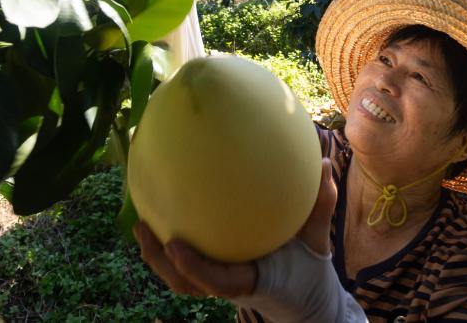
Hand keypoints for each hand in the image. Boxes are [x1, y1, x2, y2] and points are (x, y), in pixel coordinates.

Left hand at [134, 158, 336, 297]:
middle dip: (160, 262)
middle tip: (142, 227)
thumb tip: (327, 163)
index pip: (219, 282)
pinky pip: (186, 267)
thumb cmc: (309, 268)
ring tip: (139, 224)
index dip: (195, 268)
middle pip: (186, 285)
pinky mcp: (213, 278)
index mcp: (253, 280)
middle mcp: (229, 286)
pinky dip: (168, 250)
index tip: (175, 245)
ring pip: (180, 281)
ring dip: (155, 256)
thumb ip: (321, 206)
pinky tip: (159, 217)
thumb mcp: (318, 239)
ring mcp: (219, 285)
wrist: (308, 302)